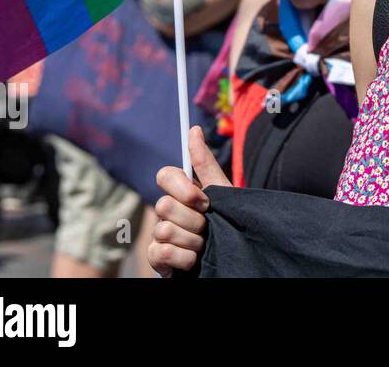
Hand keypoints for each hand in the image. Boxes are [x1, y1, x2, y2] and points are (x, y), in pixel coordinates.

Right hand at [147, 126, 228, 275]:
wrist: (232, 258)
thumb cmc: (227, 222)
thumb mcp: (223, 191)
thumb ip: (205, 163)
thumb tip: (193, 128)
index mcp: (180, 192)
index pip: (164, 175)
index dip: (183, 189)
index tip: (206, 201)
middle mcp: (166, 212)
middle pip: (164, 205)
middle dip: (194, 220)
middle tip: (208, 227)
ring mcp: (159, 235)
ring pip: (164, 230)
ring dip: (193, 242)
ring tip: (204, 245)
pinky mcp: (157, 258)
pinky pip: (160, 253)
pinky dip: (184, 258)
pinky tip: (194, 260)